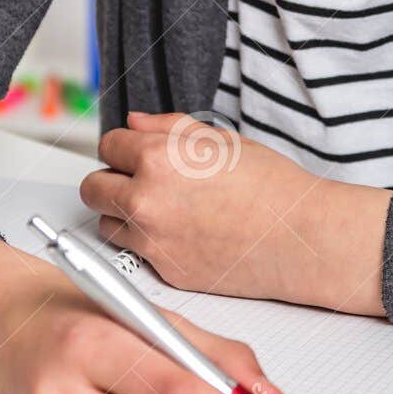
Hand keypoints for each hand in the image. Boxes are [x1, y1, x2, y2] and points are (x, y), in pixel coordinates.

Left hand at [81, 111, 339, 305]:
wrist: (299, 238)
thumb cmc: (272, 187)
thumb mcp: (222, 140)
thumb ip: (169, 127)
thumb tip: (136, 122)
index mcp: (158, 158)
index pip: (109, 145)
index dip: (126, 148)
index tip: (136, 155)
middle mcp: (146, 200)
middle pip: (93, 188)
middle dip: (111, 181)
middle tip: (137, 183)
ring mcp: (152, 240)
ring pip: (107, 224)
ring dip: (124, 215)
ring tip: (161, 211)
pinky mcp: (164, 271)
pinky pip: (137, 253)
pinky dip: (150, 244)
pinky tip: (182, 234)